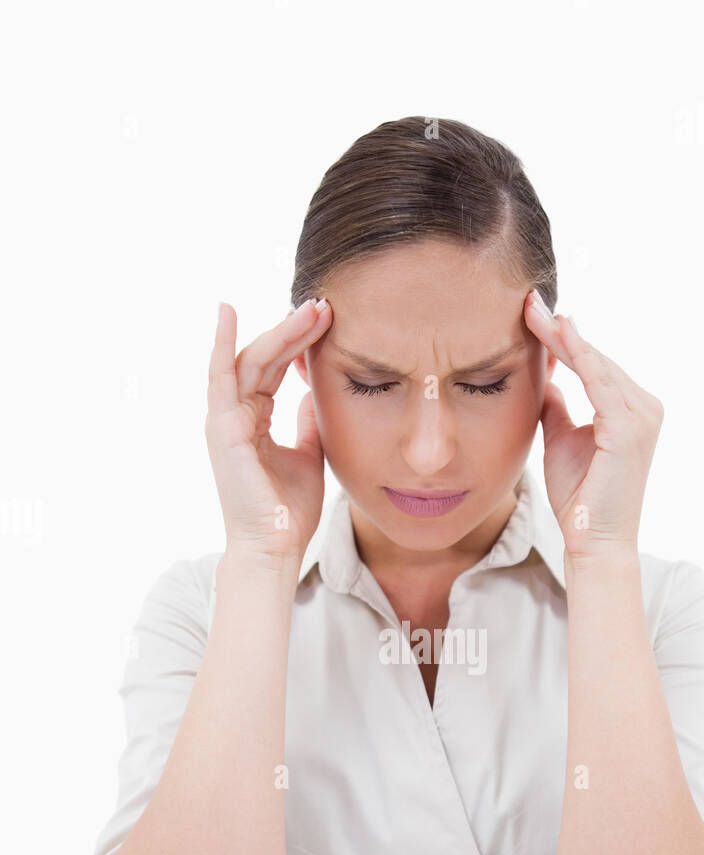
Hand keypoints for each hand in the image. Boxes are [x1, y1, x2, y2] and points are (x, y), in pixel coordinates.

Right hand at [205, 298, 331, 563]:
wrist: (275, 547)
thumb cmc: (289, 511)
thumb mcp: (309, 455)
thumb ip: (309, 423)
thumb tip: (316, 393)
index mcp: (252, 421)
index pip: (274, 368)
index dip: (299, 343)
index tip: (328, 320)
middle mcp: (233, 415)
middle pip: (262, 358)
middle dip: (294, 330)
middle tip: (325, 305)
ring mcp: (224, 420)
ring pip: (249, 360)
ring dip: (280, 332)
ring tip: (312, 309)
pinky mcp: (222, 428)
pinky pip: (220, 377)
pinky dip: (220, 343)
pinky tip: (227, 311)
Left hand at [524, 289, 663, 558]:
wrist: (593, 540)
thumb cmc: (579, 496)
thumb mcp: (562, 437)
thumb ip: (558, 404)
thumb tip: (545, 372)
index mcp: (630, 408)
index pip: (591, 363)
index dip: (561, 337)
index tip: (530, 312)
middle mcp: (644, 407)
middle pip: (595, 357)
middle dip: (559, 329)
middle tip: (527, 300)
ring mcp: (642, 417)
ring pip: (596, 364)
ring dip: (564, 336)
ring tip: (532, 311)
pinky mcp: (630, 429)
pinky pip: (600, 382)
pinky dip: (580, 355)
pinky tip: (558, 333)